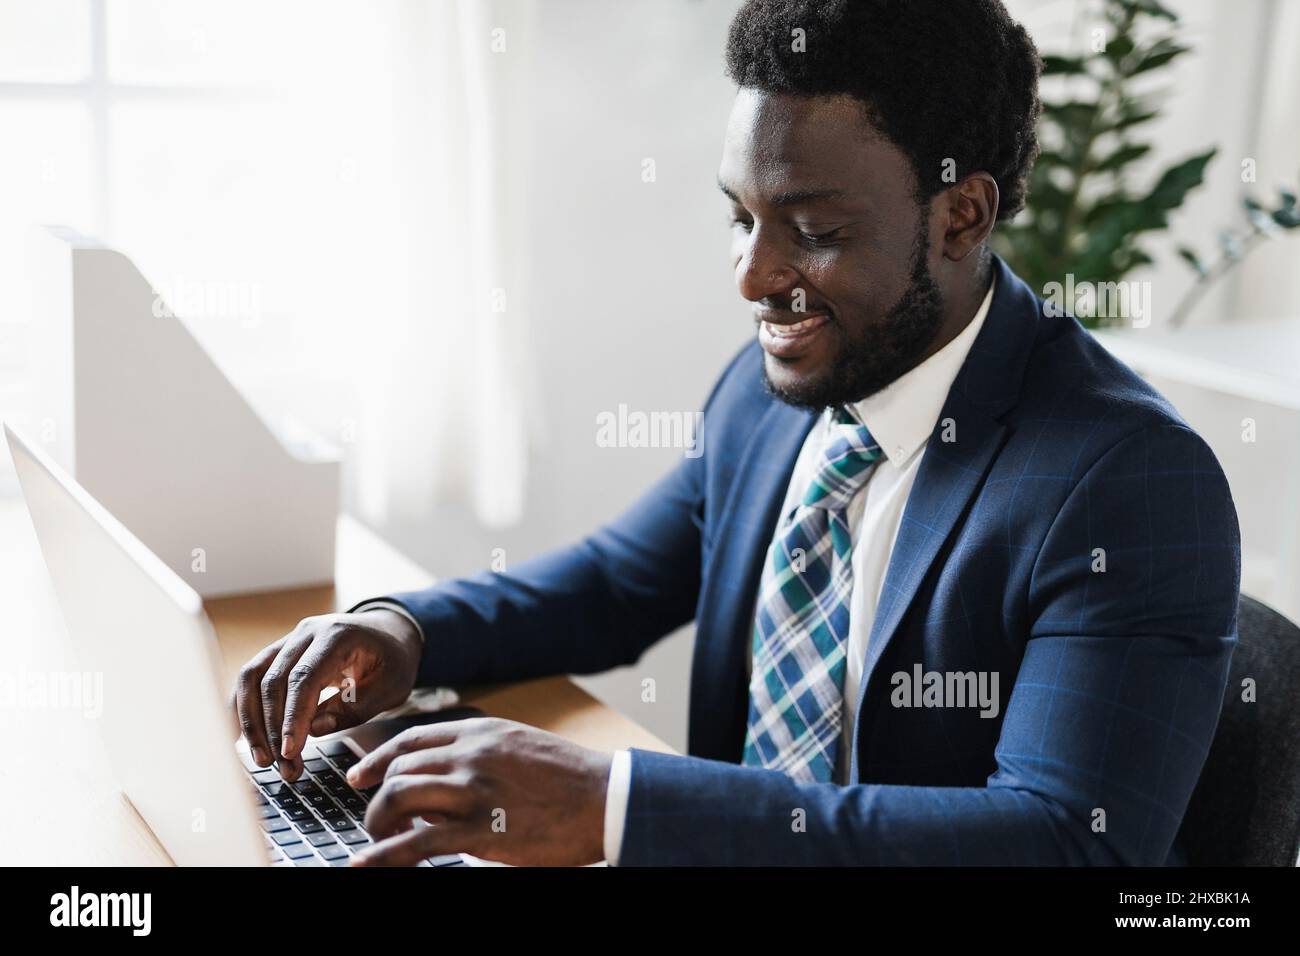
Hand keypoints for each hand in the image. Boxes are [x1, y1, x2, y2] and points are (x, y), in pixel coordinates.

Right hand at [231, 609, 421, 779]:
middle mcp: (307, 632)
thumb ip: (355, 709)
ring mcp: (290, 639)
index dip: (292, 717)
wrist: (390, 632)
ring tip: (262, 759)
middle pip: (273, 679)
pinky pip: (251, 677)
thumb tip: (313, 730)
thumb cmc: (394, 660)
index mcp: (338, 636)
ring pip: (252, 676)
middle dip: (272, 728)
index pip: (304, 678)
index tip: (289, 752)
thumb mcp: (391, 687)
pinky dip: (242, 707)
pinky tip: (242, 738)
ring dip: (251, 720)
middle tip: (283, 767)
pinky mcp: (279, 652)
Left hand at [346, 717, 612, 866]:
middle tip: (374, 820)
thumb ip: (478, 759)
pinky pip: (417, 841)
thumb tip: (437, 787)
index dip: (378, 758)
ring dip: (377, 821)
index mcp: (482, 734)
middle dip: (376, 796)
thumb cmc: (569, 779)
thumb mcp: (519, 750)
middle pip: (399, 768)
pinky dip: (384, 854)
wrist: (606, 799)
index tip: (360, 775)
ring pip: (399, 796)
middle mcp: (471, 755)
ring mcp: (474, 790)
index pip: (413, 739)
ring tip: (377, 841)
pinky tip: (366, 863)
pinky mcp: (480, 829)